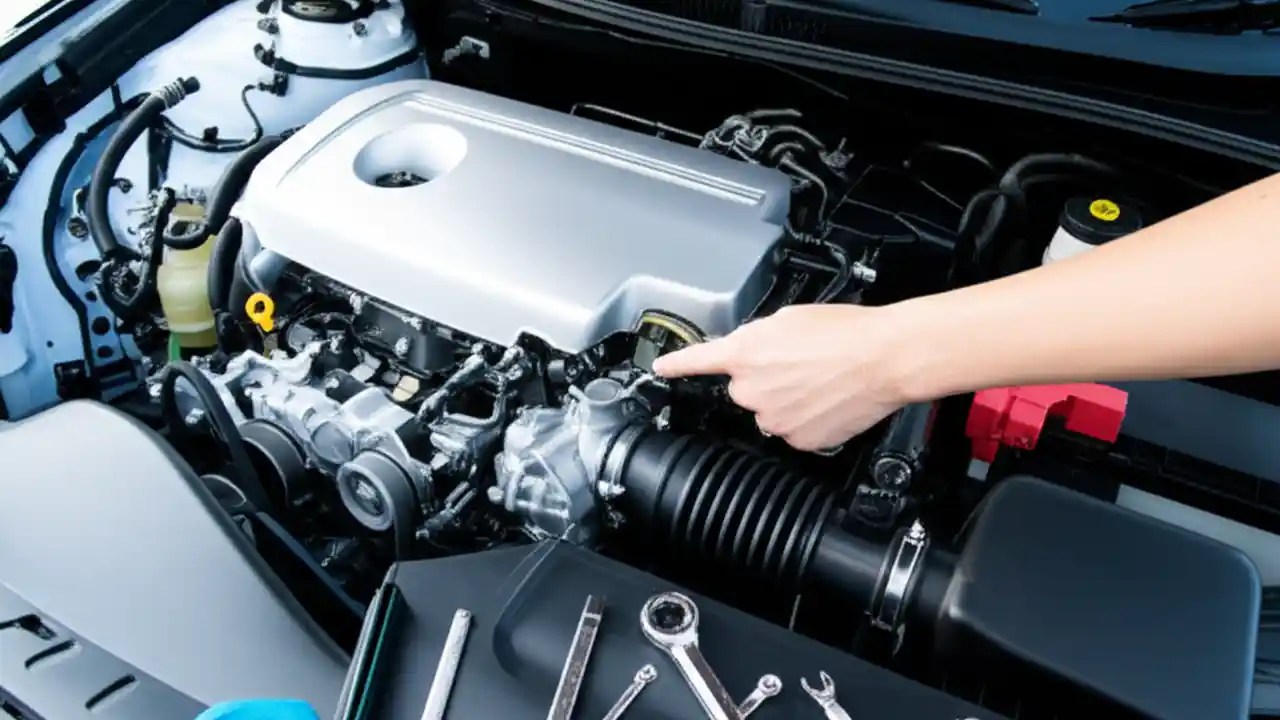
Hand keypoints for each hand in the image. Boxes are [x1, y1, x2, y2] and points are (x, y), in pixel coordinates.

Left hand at [652, 304, 910, 450]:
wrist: (883, 358)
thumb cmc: (846, 331)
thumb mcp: (790, 319)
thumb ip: (760, 337)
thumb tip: (755, 351)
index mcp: (746, 352)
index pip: (699, 360)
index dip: (677, 365)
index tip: (661, 369)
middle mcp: (752, 389)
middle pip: (745, 389)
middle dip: (765, 379)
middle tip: (800, 365)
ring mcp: (774, 418)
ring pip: (770, 411)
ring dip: (787, 400)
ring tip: (821, 381)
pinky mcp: (798, 439)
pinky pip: (794, 430)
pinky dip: (807, 419)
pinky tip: (828, 401)